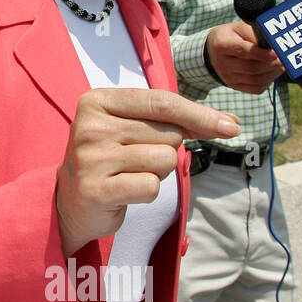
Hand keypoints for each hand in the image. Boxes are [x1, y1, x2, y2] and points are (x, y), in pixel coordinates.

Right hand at [56, 88, 240, 256]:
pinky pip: (152, 186)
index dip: (199, 114)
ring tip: (129, 174)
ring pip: (164, 160)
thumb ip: (174, 120)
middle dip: (165, 149)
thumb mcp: (132, 127)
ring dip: (158, 172)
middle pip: (168, 133)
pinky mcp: (95, 191)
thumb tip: (228, 123)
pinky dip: (148, 192)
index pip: (161, 102)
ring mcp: (90, 159)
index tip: (231, 126)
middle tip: (135, 159)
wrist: (70, 200)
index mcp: (97, 101)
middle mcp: (90, 126)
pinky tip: (126, 191)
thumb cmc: (111, 158)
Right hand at [205, 21, 285, 93]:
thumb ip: (254, 33)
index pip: (243, 51)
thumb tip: (273, 44)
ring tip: (281, 64)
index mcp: (222, 45)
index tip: (276, 53)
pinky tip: (272, 72)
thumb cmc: (233, 36)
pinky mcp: (235, 86)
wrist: (214, 50)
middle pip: (251, 67)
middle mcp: (222, 63)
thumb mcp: (240, 28)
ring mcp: (227, 77)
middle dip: (272, 64)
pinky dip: (268, 81)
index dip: (261, 53)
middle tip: (284, 58)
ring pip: (256, 80)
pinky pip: (256, 88)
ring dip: (273, 73)